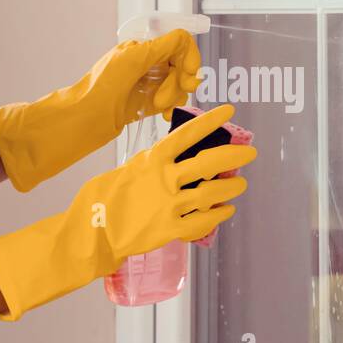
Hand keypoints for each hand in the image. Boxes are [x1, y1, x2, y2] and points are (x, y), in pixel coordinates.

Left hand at [0, 28, 202, 191]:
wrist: (84, 119)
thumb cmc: (101, 88)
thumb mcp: (133, 60)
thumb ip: (162, 47)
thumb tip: (184, 37)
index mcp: (142, 48)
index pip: (179, 43)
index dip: (189, 57)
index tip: (188, 74)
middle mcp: (146, 63)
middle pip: (181, 66)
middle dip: (179, 81)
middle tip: (165, 98)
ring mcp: (147, 84)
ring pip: (179, 85)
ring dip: (174, 95)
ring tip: (158, 106)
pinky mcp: (146, 103)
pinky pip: (171, 101)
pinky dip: (171, 106)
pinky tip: (163, 115)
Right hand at [0, 104, 255, 320]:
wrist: (92, 231)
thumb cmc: (103, 197)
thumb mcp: (127, 170)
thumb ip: (151, 165)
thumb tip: (173, 161)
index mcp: (152, 160)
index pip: (187, 135)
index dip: (210, 122)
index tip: (229, 111)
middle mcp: (164, 180)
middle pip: (207, 164)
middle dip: (233, 156)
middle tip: (251, 153)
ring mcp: (169, 206)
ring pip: (210, 194)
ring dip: (229, 188)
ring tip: (240, 185)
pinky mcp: (170, 230)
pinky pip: (201, 222)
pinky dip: (217, 215)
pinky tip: (226, 210)